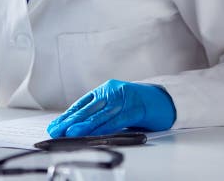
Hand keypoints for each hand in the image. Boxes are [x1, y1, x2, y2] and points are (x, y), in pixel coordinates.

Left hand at [47, 79, 175, 137]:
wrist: (167, 100)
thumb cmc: (141, 105)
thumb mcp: (117, 106)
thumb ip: (102, 113)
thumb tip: (80, 125)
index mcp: (106, 90)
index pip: (82, 103)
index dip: (68, 115)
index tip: (56, 124)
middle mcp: (112, 91)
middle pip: (87, 108)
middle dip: (70, 121)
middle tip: (56, 130)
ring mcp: (123, 99)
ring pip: (99, 114)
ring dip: (83, 125)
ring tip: (69, 132)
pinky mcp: (135, 108)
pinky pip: (116, 120)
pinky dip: (103, 127)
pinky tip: (94, 133)